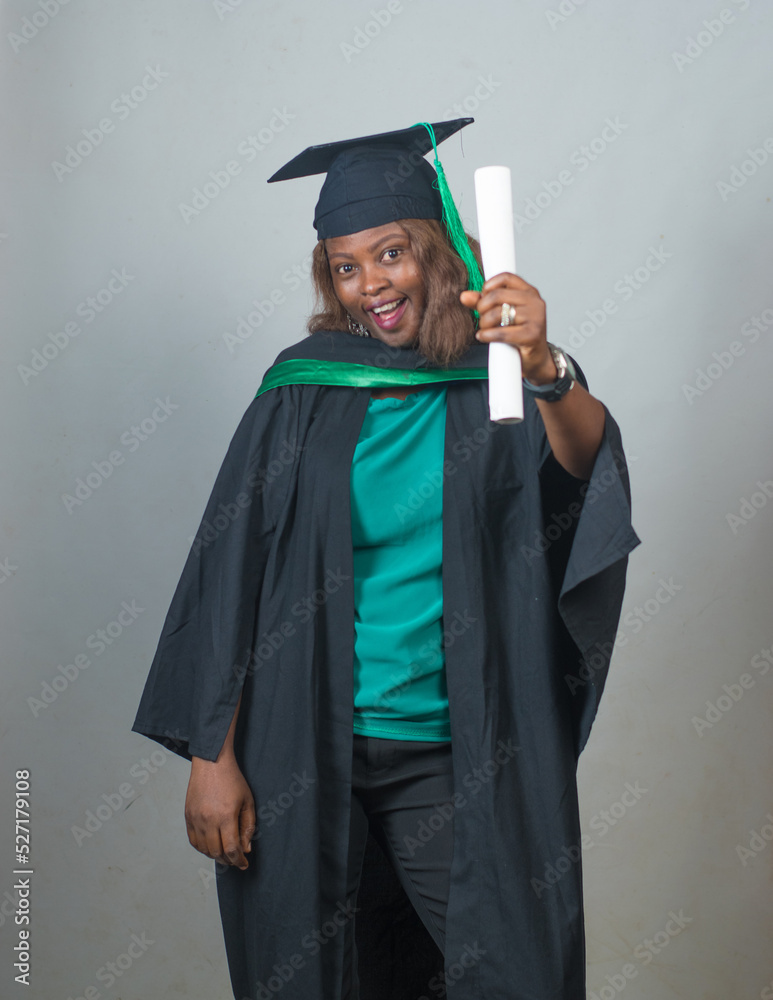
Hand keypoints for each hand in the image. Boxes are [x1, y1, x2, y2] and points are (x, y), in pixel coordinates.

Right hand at [185, 755, 255, 869]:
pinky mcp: (188, 816)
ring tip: (225, 853)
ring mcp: (195, 819)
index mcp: (225, 816)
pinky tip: (211, 846)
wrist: (211, 762)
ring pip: (204, 849)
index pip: (231, 849)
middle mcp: (208, 820)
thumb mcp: (248, 801)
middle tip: (236, 860)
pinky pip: (193, 841)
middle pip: (217, 852)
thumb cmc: (232, 779)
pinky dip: (202, 848)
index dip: (239, 861)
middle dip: (228, 860)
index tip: (244, 864)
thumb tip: (245, 849)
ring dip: (215, 855)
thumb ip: (248, 826)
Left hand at [460, 272, 556, 383]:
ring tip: (484, 330)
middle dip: (482, 307)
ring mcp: (536, 318)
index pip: (505, 277)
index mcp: (529, 292)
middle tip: (481, 318)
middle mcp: (535, 302)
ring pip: (498, 313)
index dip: (488, 287)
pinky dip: (488, 335)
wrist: (535, 359)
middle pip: (498, 295)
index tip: (483, 299)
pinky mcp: (532, 335)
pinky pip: (502, 332)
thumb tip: (464, 296)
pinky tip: (483, 336)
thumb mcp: (501, 315)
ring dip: (484, 323)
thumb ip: (483, 303)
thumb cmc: (519, 335)